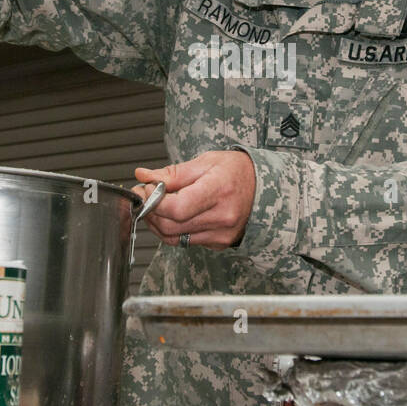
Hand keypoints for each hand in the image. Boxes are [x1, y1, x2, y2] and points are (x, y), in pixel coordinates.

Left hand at [133, 151, 255, 248]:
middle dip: (150, 212)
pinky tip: (173, 216)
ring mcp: (221, 234)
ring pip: (174, 238)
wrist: (263, 187)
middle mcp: (222, 217)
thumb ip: (172, 173)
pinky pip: (185, 242)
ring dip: (157, 223)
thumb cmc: (235, 171)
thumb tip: (143, 176)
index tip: (145, 189)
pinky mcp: (219, 243)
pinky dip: (173, 230)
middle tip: (144, 196)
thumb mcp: (205, 162)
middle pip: (171, 225)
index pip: (176, 208)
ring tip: (155, 206)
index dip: (153, 202)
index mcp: (219, 191)